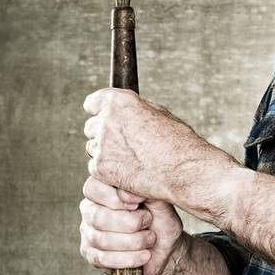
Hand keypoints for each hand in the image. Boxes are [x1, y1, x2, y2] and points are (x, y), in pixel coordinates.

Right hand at [79, 174, 185, 274]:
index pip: (93, 187)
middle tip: (148, 222)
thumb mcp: (158, 200)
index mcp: (103, 190)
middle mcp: (90, 210)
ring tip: (150, 239)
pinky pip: (104, 259)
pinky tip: (144, 255)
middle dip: (130, 223)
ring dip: (134, 241)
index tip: (139, 202)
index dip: (115, 197)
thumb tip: (125, 191)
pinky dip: (129, 258)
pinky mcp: (92, 256)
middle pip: (97, 217)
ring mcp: (88, 233)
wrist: (167, 250)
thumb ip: (142, 188)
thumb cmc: (161, 221)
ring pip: (102, 239)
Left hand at [83, 87, 208, 205]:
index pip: (92, 103)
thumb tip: (125, 111)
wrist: (184, 171)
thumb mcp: (159, 113)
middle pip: (91, 127)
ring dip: (106, 154)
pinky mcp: (100, 168)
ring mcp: (102, 145)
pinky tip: (130, 172)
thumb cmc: (178, 143)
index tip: (101, 117)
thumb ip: (135, 110)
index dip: (98, 112)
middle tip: (123, 145)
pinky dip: (109, 173)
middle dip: (103, 135)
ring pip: (93, 149)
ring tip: (132, 160)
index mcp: (119, 102)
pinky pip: (96, 168)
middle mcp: (106, 120)